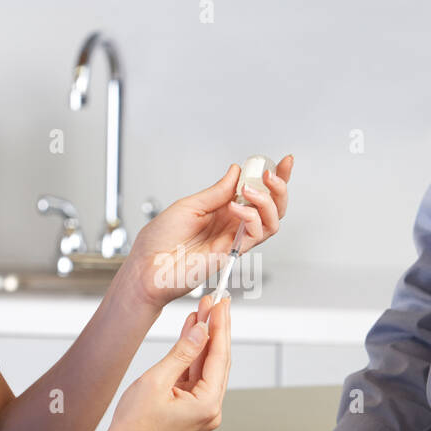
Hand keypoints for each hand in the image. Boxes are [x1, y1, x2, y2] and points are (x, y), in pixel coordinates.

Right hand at [106, 291, 230, 430]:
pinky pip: (196, 376)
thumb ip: (182, 353)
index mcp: (207, 406)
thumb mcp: (157, 380)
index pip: (219, 358)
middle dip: (215, 330)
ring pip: (207, 367)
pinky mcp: (192, 408)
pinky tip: (191, 334)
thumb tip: (202, 330)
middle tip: (216, 303)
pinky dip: (192, 356)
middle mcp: (210, 410)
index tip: (222, 305)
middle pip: (217, 361)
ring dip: (203, 341)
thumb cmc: (134, 425)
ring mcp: (202, 410)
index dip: (221, 328)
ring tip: (202, 312)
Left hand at [128, 156, 293, 305]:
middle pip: (271, 207)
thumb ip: (216, 192)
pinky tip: (236, 209)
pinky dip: (252, 218)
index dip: (273, 177)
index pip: (254, 191)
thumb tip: (236, 171)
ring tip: (249, 191)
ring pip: (271, 221)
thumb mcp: (188, 205)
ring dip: (266, 202)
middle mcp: (231, 224)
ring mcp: (234, 239)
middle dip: (279, 187)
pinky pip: (257, 235)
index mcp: (221, 209)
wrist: (147, 268)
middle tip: (270, 174)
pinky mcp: (232, 253)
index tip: (283, 161)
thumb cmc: (158, 241)